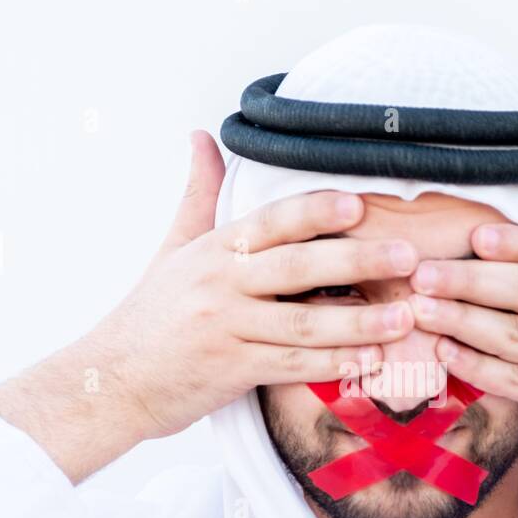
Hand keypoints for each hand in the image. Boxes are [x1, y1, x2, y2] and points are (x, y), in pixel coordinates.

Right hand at [0, 130, 416, 481]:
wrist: (111, 381)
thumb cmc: (150, 315)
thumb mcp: (174, 247)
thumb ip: (199, 194)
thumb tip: (201, 136)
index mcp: (214, 251)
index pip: (270, 222)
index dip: (314, 212)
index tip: (358, 205)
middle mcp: (220, 285)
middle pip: (297, 268)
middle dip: (356, 261)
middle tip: (407, 256)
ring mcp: (226, 330)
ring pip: (302, 324)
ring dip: (359, 321)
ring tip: (404, 318)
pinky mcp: (231, 372)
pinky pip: (291, 367)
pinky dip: (333, 364)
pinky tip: (370, 361)